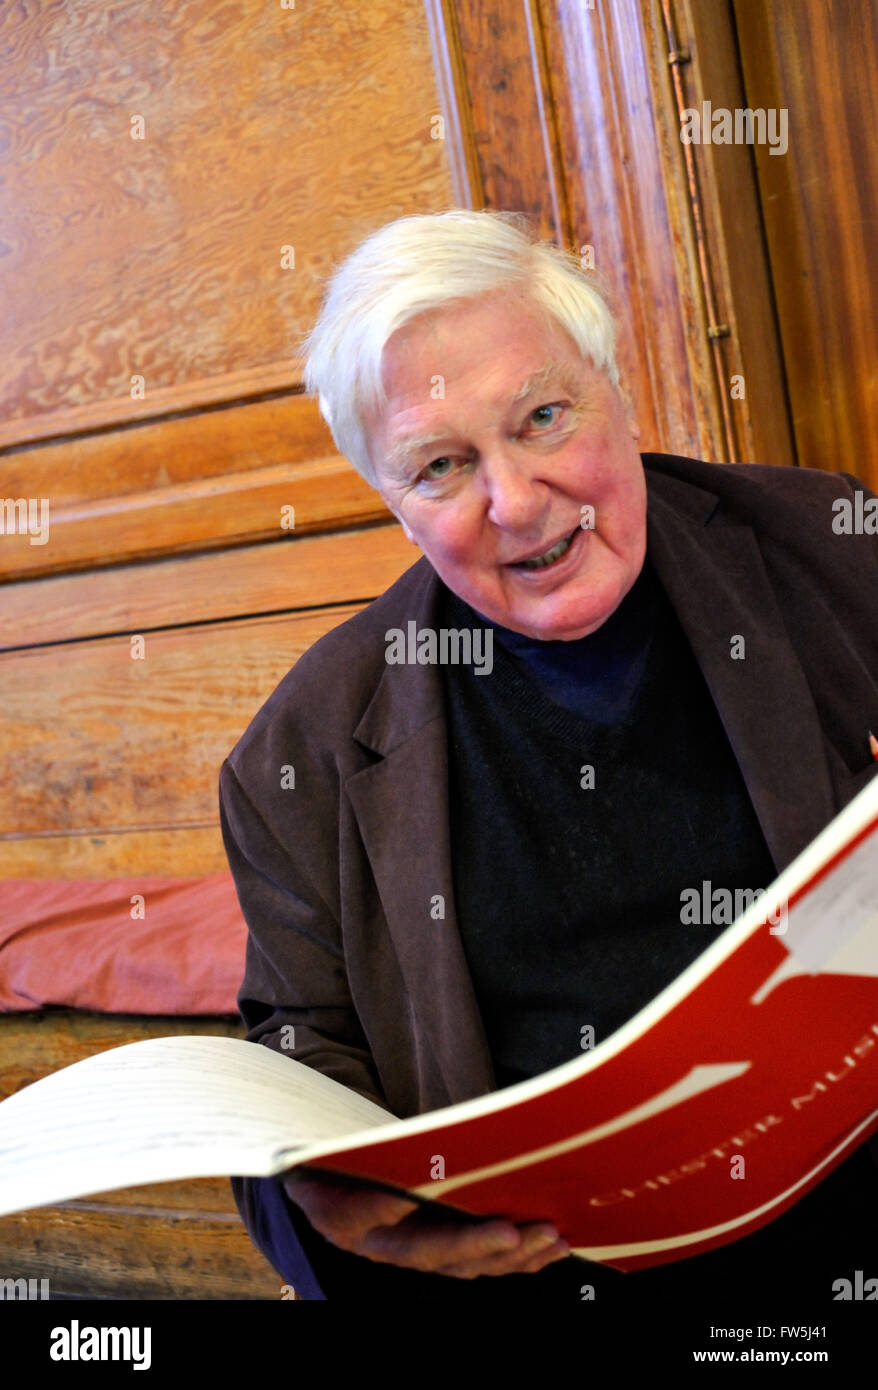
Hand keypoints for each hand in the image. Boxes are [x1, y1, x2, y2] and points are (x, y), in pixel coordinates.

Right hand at [282, 1168, 569, 1278]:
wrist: (329, 1180)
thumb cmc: (334, 1157)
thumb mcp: (328, 1149)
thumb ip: (355, 1148)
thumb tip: (389, 1137)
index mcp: (344, 1217)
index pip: (372, 1213)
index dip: (393, 1210)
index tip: (414, 1203)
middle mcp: (380, 1245)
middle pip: (432, 1252)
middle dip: (476, 1244)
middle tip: (513, 1232)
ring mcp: (414, 1253)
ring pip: (466, 1266)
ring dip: (513, 1256)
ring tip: (550, 1238)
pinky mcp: (442, 1255)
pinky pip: (483, 1265)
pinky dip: (522, 1259)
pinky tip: (553, 1248)